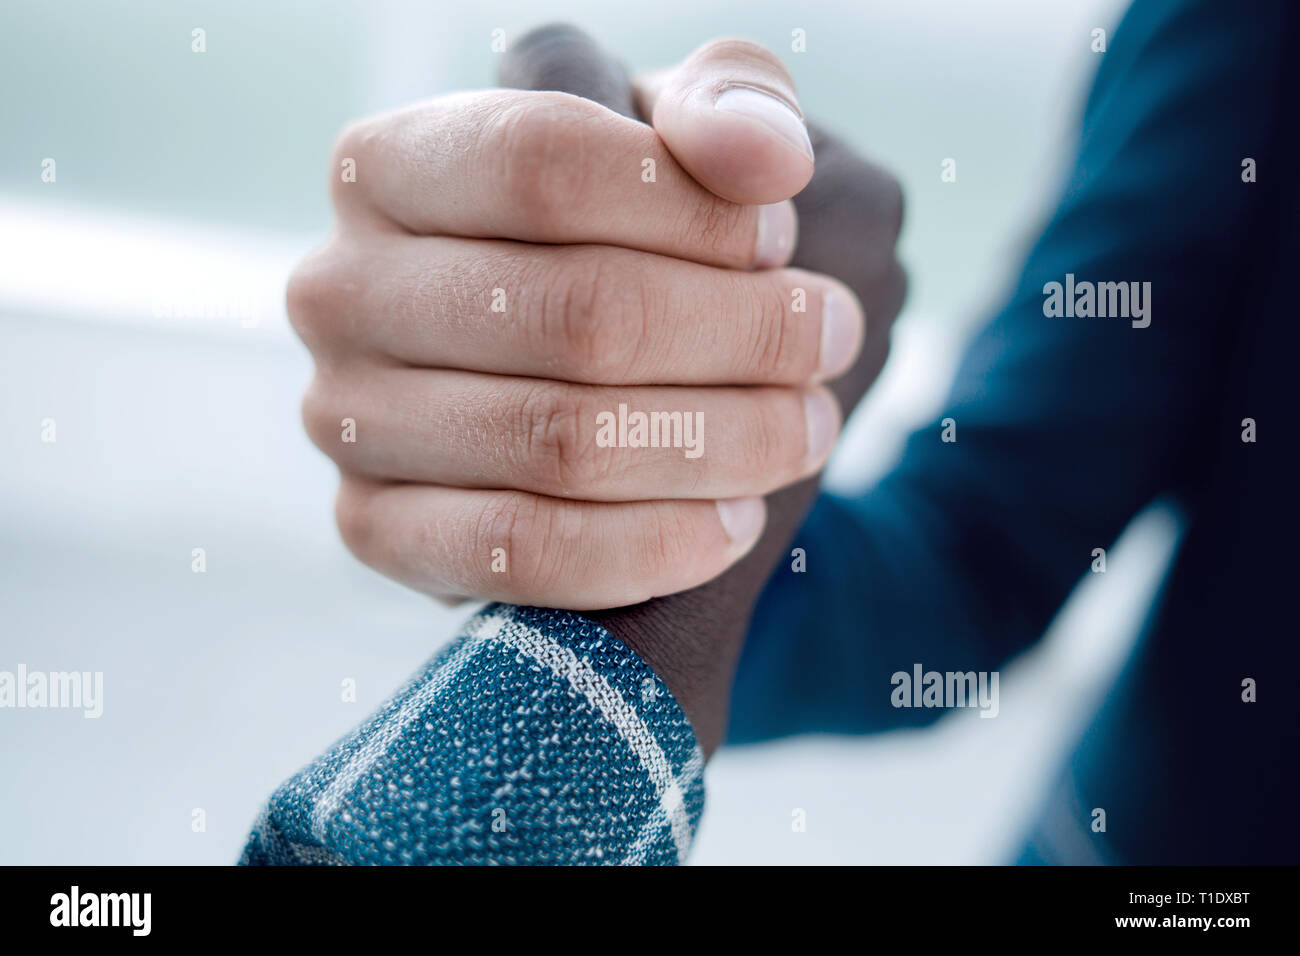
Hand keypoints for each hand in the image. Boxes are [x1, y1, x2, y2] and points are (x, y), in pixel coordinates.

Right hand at [288, 37, 866, 611]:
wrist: (577, 385)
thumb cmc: (636, 238)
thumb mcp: (684, 139)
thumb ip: (732, 104)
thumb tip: (762, 158)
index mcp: (392, 163)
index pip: (545, 162)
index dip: (693, 206)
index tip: (784, 234)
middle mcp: (341, 286)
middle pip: (575, 313)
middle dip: (743, 335)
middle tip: (831, 339)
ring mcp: (346, 415)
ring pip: (563, 443)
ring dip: (725, 443)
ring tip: (805, 427)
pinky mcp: (375, 528)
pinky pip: (524, 553)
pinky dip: (653, 546)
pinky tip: (733, 521)